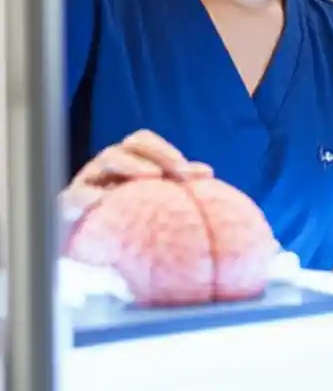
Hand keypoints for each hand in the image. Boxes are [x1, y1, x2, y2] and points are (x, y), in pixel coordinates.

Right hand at [61, 129, 210, 218]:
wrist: (91, 250)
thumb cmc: (128, 218)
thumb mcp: (153, 199)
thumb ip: (177, 183)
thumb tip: (206, 172)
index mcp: (126, 160)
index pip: (142, 141)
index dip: (164, 150)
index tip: (190, 173)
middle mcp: (105, 166)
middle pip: (126, 148)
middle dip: (154, 156)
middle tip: (175, 175)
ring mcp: (86, 182)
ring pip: (105, 162)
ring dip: (130, 165)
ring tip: (151, 177)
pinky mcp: (68, 206)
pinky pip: (74, 196)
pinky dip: (88, 196)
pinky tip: (105, 201)